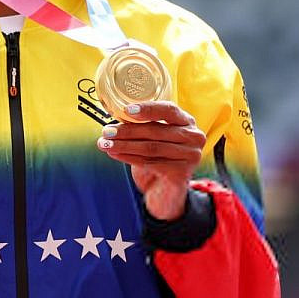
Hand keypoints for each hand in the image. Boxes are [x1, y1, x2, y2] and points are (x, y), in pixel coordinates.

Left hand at [95, 101, 204, 221]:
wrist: (166, 189)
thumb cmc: (158, 157)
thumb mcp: (154, 137)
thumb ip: (143, 125)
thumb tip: (114, 118)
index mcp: (187, 121)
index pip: (168, 109)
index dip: (148, 109)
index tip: (126, 110)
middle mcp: (193, 137)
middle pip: (156, 131)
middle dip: (127, 131)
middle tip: (106, 131)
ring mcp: (190, 156)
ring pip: (151, 148)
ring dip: (124, 145)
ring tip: (105, 144)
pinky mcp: (182, 173)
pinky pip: (150, 163)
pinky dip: (128, 158)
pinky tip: (114, 154)